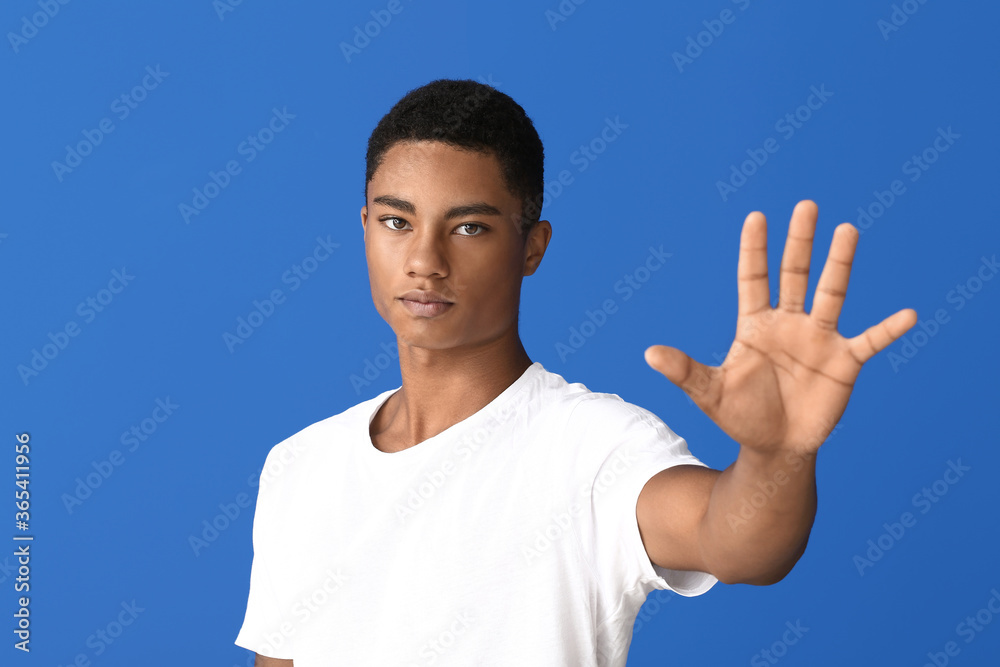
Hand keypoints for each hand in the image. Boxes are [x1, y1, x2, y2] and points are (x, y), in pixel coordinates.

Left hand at [644, 200, 916, 455]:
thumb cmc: (740, 416)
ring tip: (848, 230)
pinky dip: (889, 330)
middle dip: (800, 241)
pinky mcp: (844, 362)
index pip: (754, 279)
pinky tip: (908, 314)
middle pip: (795, 274)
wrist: (775, 448)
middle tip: (807, 205)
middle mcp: (789, 323)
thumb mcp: (709, 393)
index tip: (756, 217)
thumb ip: (684, 371)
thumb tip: (648, 353)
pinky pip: (870, 341)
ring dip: (840, 264)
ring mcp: (818, 339)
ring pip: (832, 293)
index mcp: (755, 325)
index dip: (755, 250)